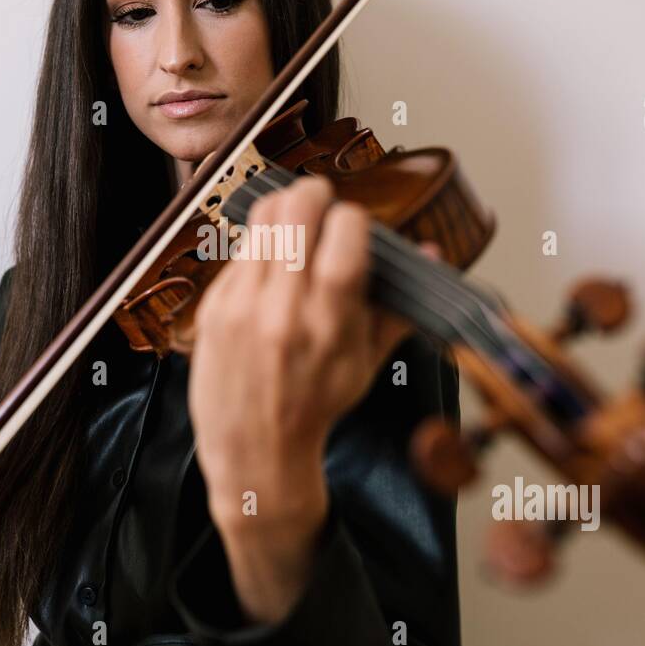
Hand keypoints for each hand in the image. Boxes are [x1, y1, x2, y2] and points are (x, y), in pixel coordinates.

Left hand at [187, 176, 431, 620]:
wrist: (254, 451)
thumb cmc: (315, 406)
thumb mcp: (367, 363)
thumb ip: (398, 303)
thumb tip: (431, 249)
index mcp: (330, 323)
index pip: (345, 235)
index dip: (354, 217)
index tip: (354, 224)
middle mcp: (283, 310)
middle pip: (297, 211)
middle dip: (315, 194)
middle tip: (321, 200)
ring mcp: (241, 306)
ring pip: (262, 220)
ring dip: (283, 209)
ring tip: (294, 220)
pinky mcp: (212, 307)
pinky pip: (238, 252)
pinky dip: (257, 247)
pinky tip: (267, 264)